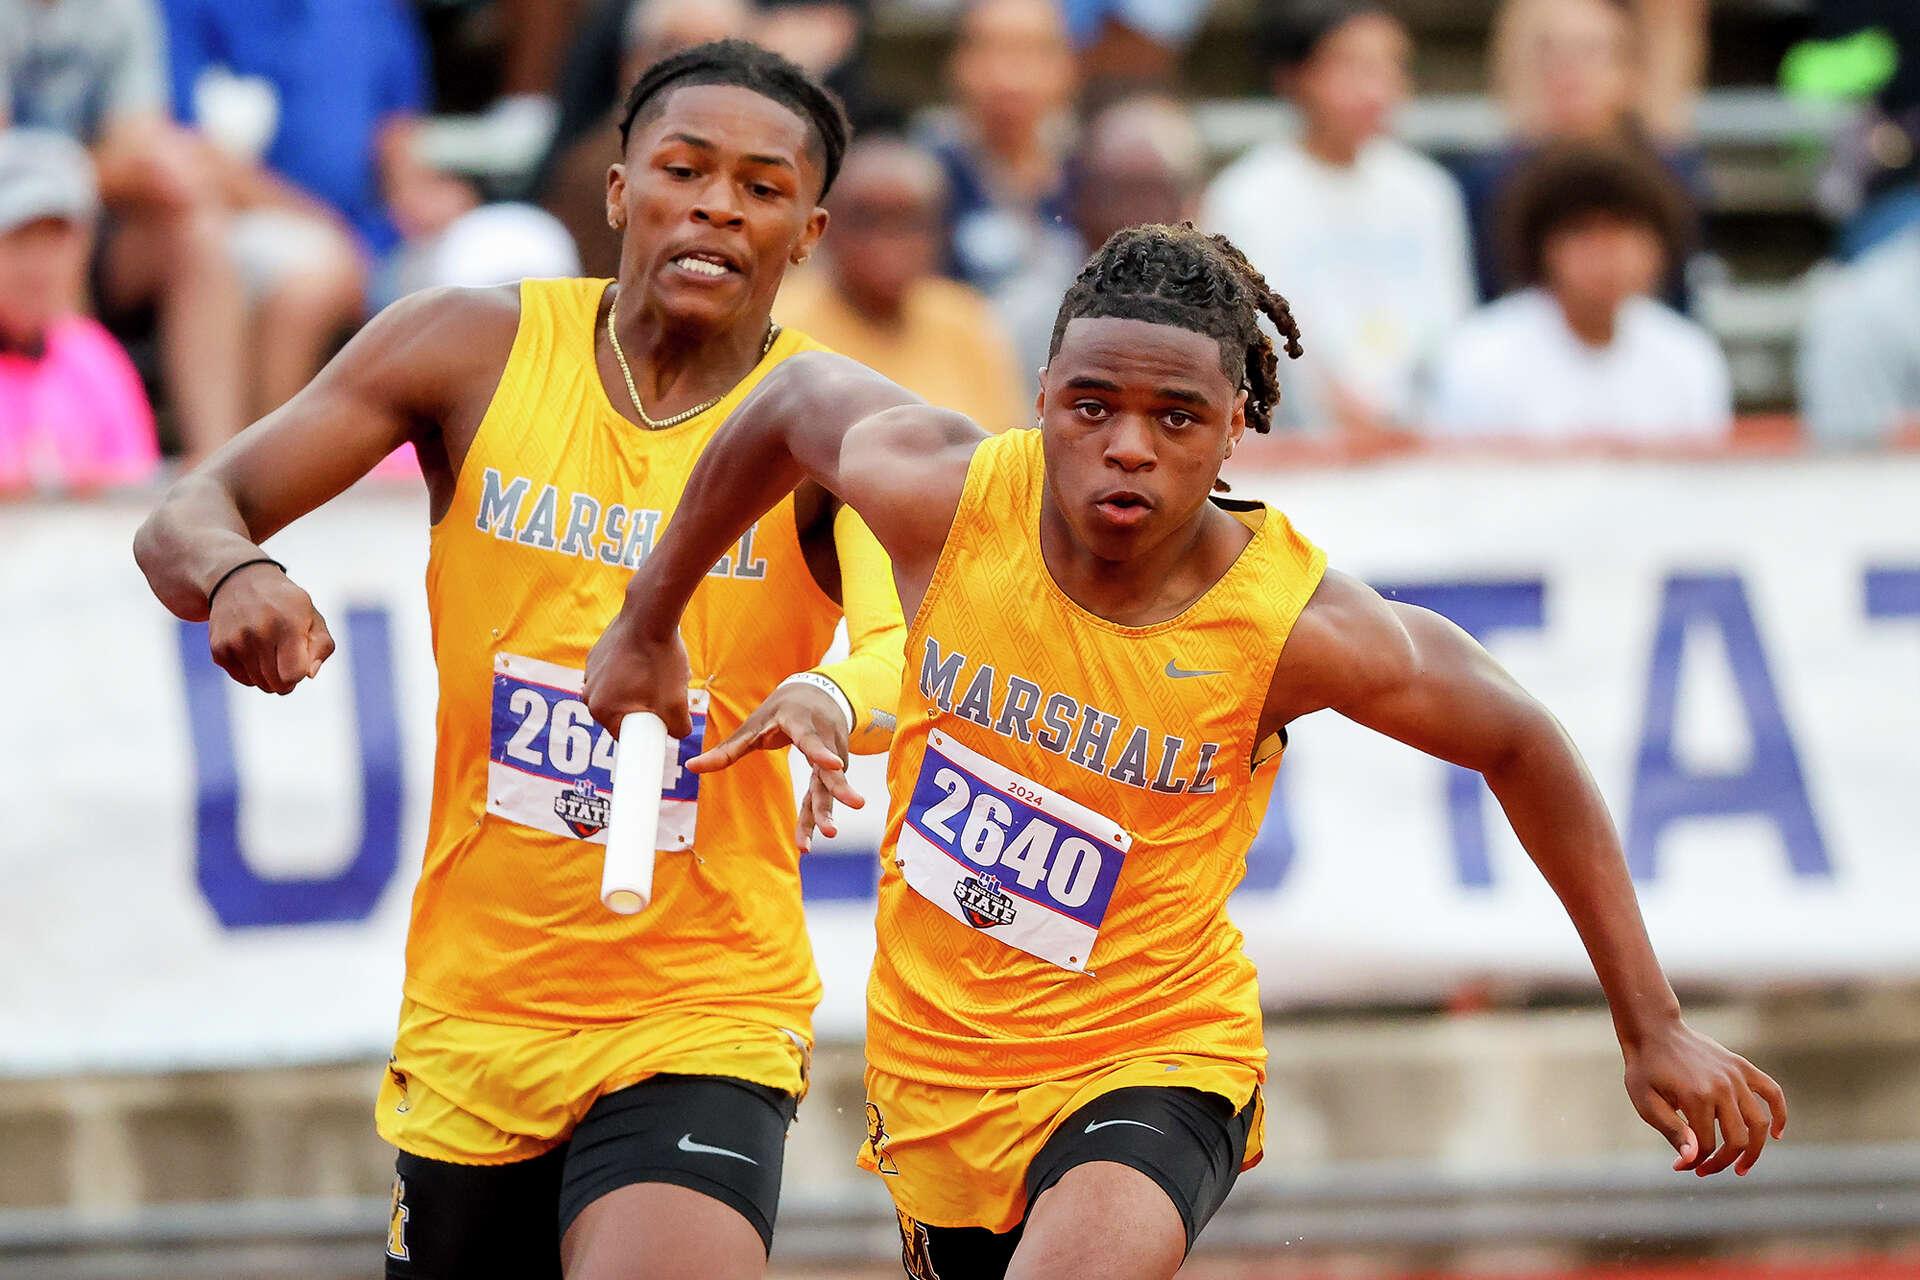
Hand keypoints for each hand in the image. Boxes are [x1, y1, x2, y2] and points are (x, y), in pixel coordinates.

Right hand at [207, 564, 334, 693]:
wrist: (240, 581)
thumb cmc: (286, 605)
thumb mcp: (312, 617)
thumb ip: (322, 647)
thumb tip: (309, 674)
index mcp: (288, 623)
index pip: (295, 674)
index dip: (300, 672)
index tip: (299, 659)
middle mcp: (259, 632)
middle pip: (277, 684)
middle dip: (286, 678)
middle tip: (285, 657)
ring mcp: (236, 641)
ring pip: (259, 683)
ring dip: (268, 675)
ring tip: (269, 649)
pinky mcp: (219, 648)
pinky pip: (242, 678)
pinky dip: (250, 671)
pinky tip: (252, 649)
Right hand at [584, 609, 693, 739]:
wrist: (650, 615)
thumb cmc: (660, 660)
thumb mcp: (677, 703)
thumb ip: (680, 729)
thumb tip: (678, 733)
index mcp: (601, 710)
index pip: (626, 735)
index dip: (648, 731)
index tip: (664, 720)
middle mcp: (588, 693)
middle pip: (624, 713)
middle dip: (647, 708)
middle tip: (667, 693)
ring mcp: (590, 672)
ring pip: (622, 692)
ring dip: (642, 689)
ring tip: (662, 673)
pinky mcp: (597, 654)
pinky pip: (617, 674)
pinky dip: (634, 671)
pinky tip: (651, 659)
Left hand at [689, 683, 864, 850]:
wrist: (818, 695)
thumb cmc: (781, 711)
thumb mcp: (753, 725)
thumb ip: (727, 750)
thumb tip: (690, 767)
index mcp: (802, 723)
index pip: (814, 740)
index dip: (823, 752)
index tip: (835, 764)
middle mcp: (824, 740)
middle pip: (830, 769)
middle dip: (839, 789)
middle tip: (854, 806)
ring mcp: (834, 755)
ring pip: (830, 787)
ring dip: (829, 811)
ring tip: (830, 834)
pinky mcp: (834, 769)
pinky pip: (825, 793)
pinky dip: (820, 814)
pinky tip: (814, 836)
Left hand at [1622, 1017, 1786, 1176]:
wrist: (1654, 1030)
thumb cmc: (1645, 1069)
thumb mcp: (1646, 1101)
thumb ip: (1672, 1130)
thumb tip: (1692, 1160)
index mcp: (1696, 1097)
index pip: (1706, 1145)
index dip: (1695, 1161)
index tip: (1681, 1167)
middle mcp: (1722, 1087)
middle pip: (1737, 1139)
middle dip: (1723, 1162)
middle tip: (1707, 1171)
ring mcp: (1735, 1076)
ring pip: (1758, 1123)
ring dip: (1754, 1150)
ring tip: (1742, 1168)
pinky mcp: (1742, 1066)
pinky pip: (1772, 1092)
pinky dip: (1780, 1113)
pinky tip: (1776, 1134)